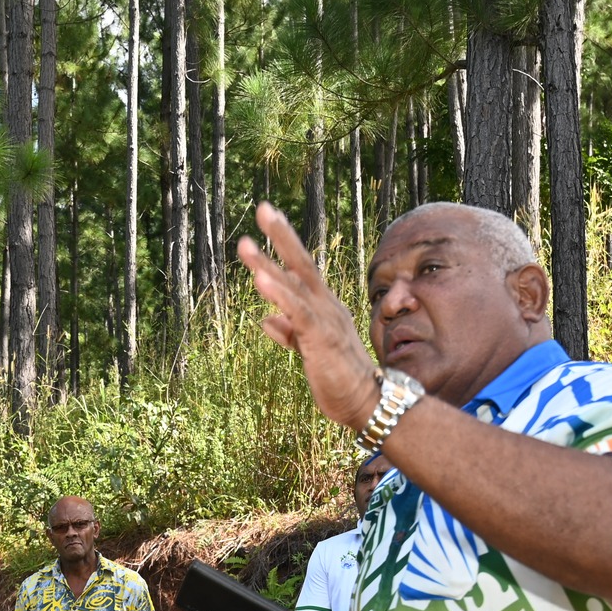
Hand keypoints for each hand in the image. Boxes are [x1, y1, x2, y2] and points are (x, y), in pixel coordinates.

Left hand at [235, 202, 381, 431]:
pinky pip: (297, 311)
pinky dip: (279, 293)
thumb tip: (266, 319)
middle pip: (301, 263)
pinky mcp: (321, 337)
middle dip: (281, 235)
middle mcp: (326, 306)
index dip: (283, 247)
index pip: (300, 271)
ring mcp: (325, 319)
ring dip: (267, 262)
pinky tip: (259, 278)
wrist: (366, 402)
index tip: (268, 220)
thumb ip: (288, 332)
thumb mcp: (308, 350)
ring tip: (245, 242)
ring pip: (294, 284)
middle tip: (264, 208)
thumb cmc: (339, 378)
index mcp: (322, 307)